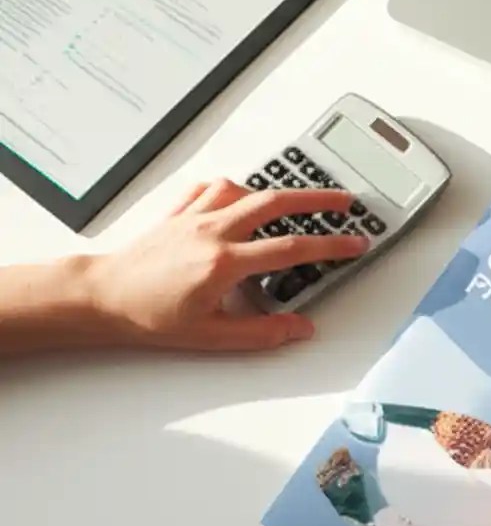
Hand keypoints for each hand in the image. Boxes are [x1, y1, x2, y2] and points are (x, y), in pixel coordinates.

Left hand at [84, 179, 367, 350]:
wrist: (102, 298)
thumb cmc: (149, 317)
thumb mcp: (212, 337)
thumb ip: (263, 333)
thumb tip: (300, 329)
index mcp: (225, 263)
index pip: (292, 249)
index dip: (331, 245)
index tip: (354, 243)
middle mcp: (212, 232)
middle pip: (276, 202)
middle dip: (317, 198)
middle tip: (343, 200)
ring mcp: (194, 217)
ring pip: (244, 189)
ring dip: (273, 193)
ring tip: (292, 203)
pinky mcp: (178, 213)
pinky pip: (211, 189)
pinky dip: (232, 189)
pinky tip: (239, 197)